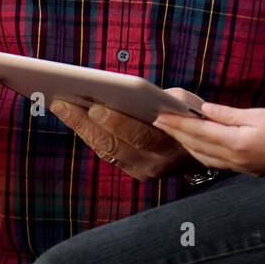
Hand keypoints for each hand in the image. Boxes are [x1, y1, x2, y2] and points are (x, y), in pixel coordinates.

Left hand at [48, 88, 205, 180]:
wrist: (204, 150)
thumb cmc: (191, 116)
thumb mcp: (184, 103)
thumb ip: (159, 99)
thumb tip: (121, 91)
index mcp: (173, 144)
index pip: (140, 136)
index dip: (116, 122)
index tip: (94, 106)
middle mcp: (156, 164)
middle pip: (113, 145)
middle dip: (85, 123)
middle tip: (61, 102)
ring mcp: (143, 171)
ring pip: (105, 150)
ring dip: (80, 127)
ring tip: (60, 105)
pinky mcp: (134, 172)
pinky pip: (107, 152)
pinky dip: (90, 133)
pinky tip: (73, 116)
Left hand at [153, 104, 264, 175]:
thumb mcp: (259, 115)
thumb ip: (228, 114)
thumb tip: (204, 110)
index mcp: (235, 142)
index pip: (197, 131)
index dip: (176, 123)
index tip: (159, 114)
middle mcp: (233, 159)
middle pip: (196, 146)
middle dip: (176, 133)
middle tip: (158, 121)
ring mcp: (240, 167)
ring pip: (203, 156)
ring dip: (186, 144)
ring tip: (174, 132)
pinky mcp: (248, 170)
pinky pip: (216, 162)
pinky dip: (201, 152)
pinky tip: (199, 146)